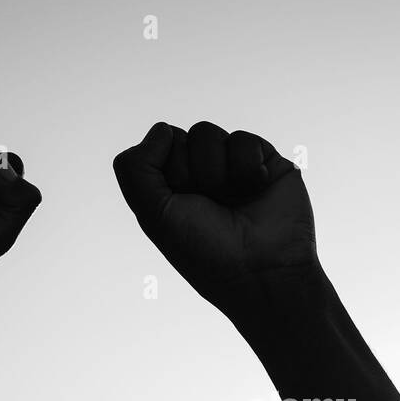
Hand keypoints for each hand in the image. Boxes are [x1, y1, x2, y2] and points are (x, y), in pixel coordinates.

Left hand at [113, 122, 318, 315]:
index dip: (165, 168)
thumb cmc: (207, 252)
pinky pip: (243, 139)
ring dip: (216, 171)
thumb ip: (135, 168)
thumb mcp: (153, 215)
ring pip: (208, 133)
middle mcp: (200, 178)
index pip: (156, 148)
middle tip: (209, 205)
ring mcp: (231, 168)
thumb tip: (162, 129)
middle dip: (190, 170)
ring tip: (234, 200)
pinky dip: (247, 166)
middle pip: (180, 137)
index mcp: (172, 190)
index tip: (180, 202)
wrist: (264, 271)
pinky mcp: (265, 162)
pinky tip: (257, 190)